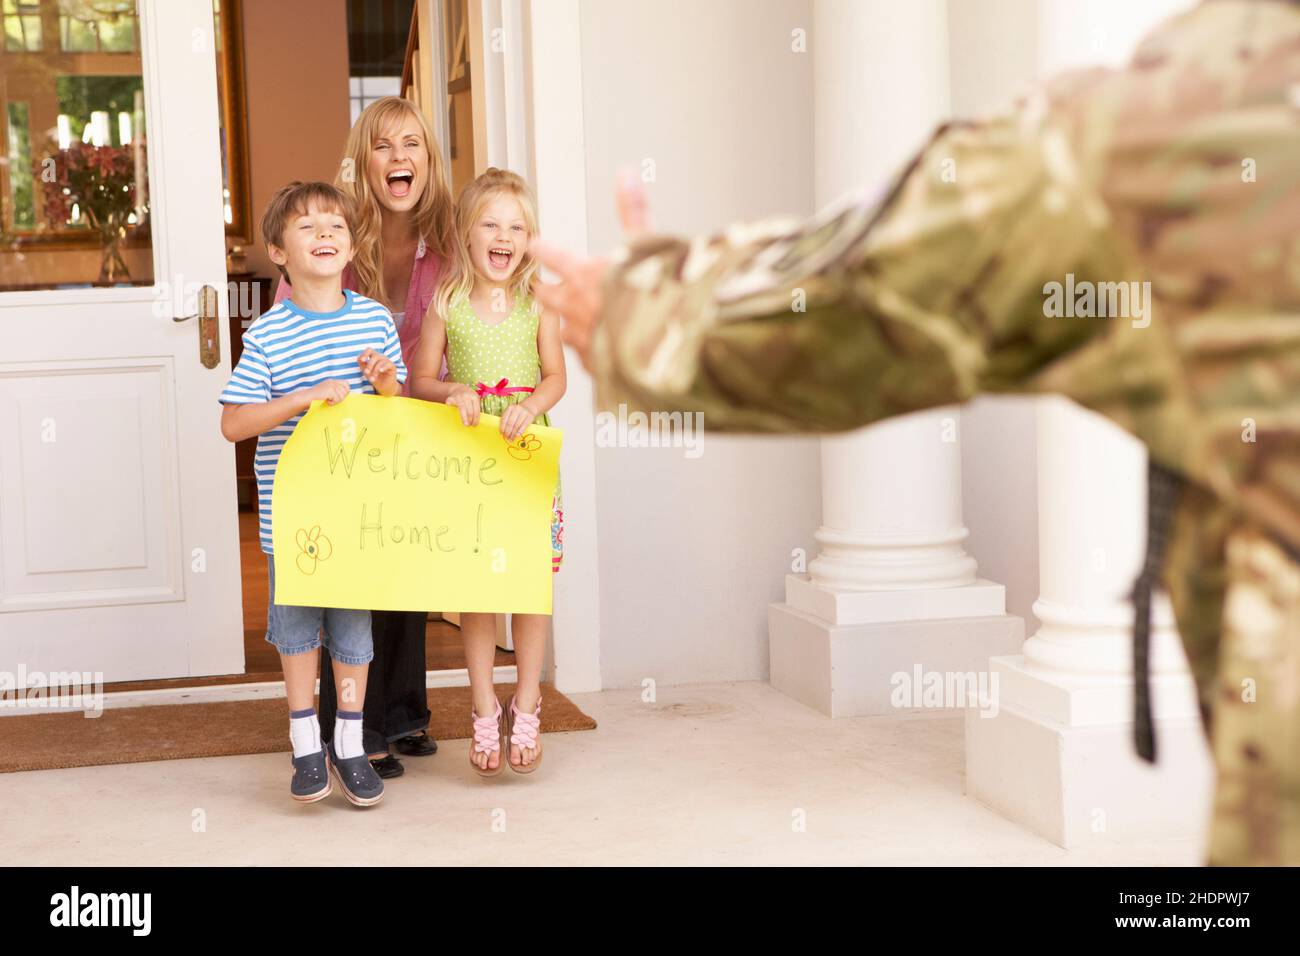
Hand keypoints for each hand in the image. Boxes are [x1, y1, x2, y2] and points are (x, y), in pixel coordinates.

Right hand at [302, 380, 348, 406]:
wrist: (306, 398)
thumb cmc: (316, 398)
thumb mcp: (327, 392)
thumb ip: (335, 391)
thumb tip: (346, 394)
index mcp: (332, 381)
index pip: (346, 383)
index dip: (345, 391)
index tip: (339, 396)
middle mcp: (332, 381)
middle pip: (346, 391)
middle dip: (341, 398)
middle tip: (332, 400)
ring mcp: (331, 385)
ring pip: (342, 397)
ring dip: (336, 401)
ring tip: (327, 400)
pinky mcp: (330, 390)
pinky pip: (338, 400)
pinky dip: (332, 403)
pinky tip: (326, 401)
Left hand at [357, 348, 397, 392]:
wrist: (383, 386)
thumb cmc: (374, 376)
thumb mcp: (365, 370)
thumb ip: (361, 363)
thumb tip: (359, 358)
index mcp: (373, 356)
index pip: (369, 350)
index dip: (365, 353)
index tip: (362, 360)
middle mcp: (381, 357)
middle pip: (375, 356)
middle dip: (369, 365)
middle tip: (366, 373)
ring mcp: (387, 361)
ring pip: (380, 362)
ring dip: (375, 371)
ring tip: (372, 379)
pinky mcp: (392, 366)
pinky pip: (388, 364)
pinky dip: (383, 367)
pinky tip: (380, 371)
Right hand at [447, 384, 480, 426]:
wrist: (458, 389)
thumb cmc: (468, 398)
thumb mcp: (474, 400)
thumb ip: (475, 408)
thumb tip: (476, 422)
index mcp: (475, 397)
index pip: (476, 410)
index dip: (476, 419)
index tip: (475, 425)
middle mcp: (467, 396)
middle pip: (470, 411)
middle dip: (470, 420)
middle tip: (470, 425)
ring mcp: (458, 397)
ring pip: (462, 410)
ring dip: (464, 419)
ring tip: (466, 424)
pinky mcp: (450, 399)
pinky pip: (452, 407)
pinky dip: (453, 412)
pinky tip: (454, 417)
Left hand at [499, 400, 536, 442]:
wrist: (530, 407)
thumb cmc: (517, 412)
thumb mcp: (511, 412)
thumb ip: (506, 419)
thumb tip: (502, 432)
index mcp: (510, 408)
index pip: (504, 419)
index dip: (502, 427)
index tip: (501, 434)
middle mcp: (517, 409)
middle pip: (510, 423)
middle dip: (507, 432)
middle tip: (506, 438)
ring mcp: (524, 413)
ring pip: (516, 426)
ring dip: (513, 434)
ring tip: (511, 439)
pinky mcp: (530, 417)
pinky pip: (523, 426)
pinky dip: (519, 432)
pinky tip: (516, 436)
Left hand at [529, 171, 649, 371]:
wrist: (669, 348)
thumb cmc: (659, 293)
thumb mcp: (647, 243)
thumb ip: (633, 209)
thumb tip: (626, 173)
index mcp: (583, 274)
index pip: (549, 255)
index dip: (541, 248)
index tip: (534, 244)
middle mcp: (575, 306)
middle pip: (545, 295)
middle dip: (546, 289)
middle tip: (547, 285)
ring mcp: (582, 339)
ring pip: (564, 328)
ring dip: (570, 322)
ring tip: (583, 320)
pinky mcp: (595, 365)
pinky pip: (587, 355)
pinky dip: (593, 349)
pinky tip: (606, 347)